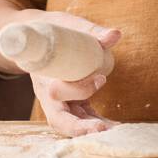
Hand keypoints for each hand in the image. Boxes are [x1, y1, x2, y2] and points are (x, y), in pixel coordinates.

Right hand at [27, 11, 121, 136]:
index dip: (79, 88)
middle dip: (78, 127)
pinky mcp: (71, 104)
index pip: (57, 91)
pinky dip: (97, 123)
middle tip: (101, 129)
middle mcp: (48, 95)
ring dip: (92, 129)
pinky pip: (82, 118)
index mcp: (43, 76)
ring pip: (70, 124)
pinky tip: (116, 126)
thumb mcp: (69, 26)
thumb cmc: (54, 31)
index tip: (101, 77)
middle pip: (58, 120)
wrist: (41, 37)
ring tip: (116, 131)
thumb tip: (115, 34)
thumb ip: (91, 31)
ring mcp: (59, 102)